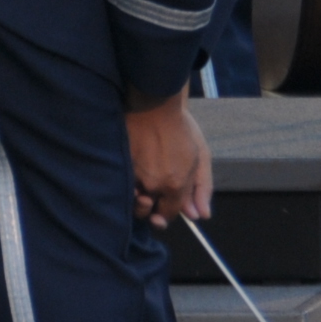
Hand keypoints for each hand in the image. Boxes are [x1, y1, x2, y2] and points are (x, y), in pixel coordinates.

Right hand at [126, 91, 214, 228]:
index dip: (167, 213)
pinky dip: (125, 187)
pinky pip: (121, 186)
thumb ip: (201, 188)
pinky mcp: (119, 165)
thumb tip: (200, 216)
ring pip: (132, 202)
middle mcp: (153, 184)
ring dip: (136, 201)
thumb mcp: (200, 157)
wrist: (154, 105)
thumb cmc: (181, 129)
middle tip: (151, 201)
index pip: (168, 214)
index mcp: (174, 184)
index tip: (165, 208)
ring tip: (140, 190)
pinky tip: (131, 179)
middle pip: (147, 213)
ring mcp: (133, 175)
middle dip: (150, 212)